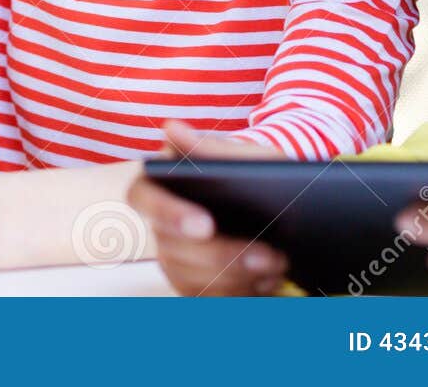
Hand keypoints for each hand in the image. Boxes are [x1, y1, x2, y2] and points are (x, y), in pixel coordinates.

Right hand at [127, 120, 290, 295]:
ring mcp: (174, 256)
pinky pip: (204, 298)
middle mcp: (161, 221)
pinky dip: (238, 292)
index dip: (169, 213)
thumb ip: (214, 148)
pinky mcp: (192, 283)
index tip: (206, 225)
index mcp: (163, 180)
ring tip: (278, 264)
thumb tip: (171, 129)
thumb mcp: (251, 157)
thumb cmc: (259, 174)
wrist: (285, 206)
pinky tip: (267, 280)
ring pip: (187, 277)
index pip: (143, 196)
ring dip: (236, 276)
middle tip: (269, 255)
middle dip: (223, 256)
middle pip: (170, 247)